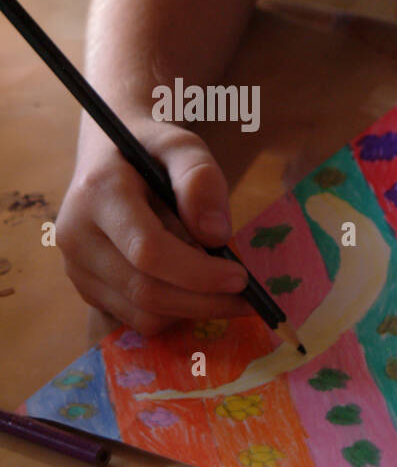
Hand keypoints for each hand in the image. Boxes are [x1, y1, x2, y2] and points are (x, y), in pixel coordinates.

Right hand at [56, 117, 252, 334]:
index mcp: (98, 194)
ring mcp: (77, 267)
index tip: (242, 277)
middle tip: (249, 298)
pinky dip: (175, 313)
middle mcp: (76, 236)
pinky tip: (196, 291)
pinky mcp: (87, 289)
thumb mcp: (184, 147)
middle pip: (147, 291)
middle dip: (206, 301)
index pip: (149, 251)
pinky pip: (137, 319)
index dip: (199, 273)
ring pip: (144, 314)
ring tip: (226, 292)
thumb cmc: (153, 151)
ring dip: (195, 310)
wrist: (111, 157)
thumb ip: (201, 179)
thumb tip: (216, 235)